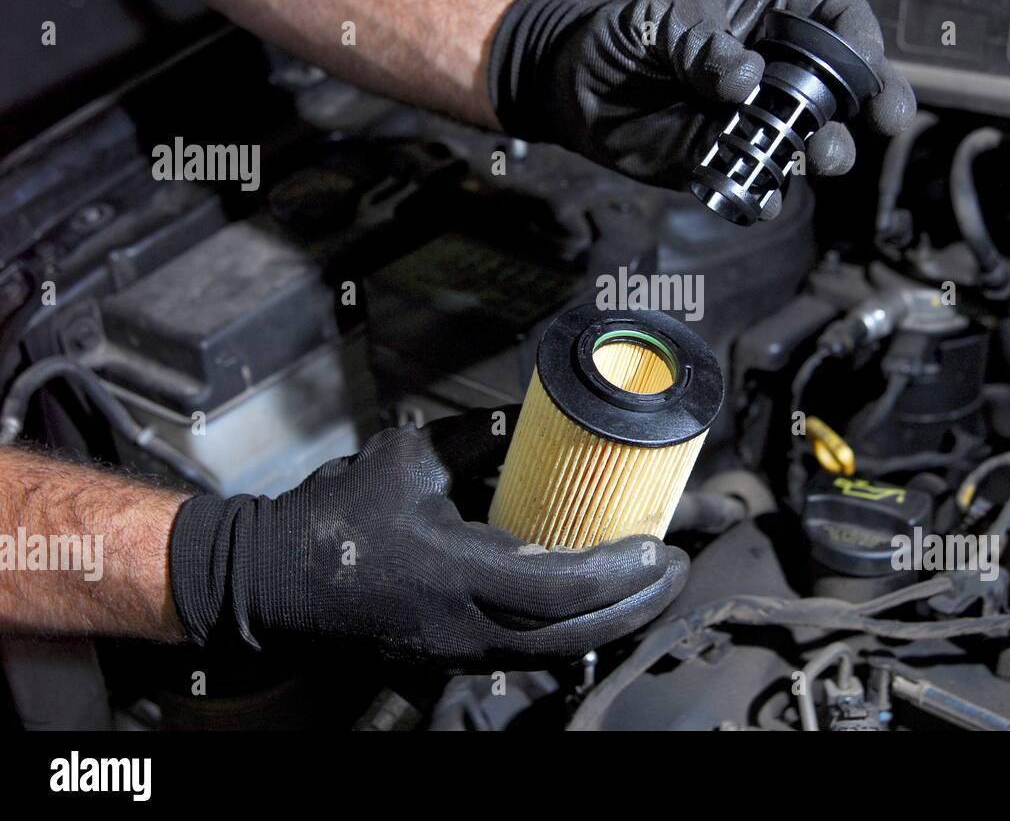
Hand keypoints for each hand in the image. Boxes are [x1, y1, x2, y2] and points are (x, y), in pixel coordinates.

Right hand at [168, 411, 687, 666]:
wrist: (270, 583)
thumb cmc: (333, 520)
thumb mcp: (406, 460)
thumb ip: (474, 438)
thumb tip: (525, 412)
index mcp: (451, 574)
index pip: (556, 587)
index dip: (617, 570)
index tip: (657, 544)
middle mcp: (462, 627)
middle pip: (574, 633)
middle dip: (637, 604)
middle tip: (678, 567)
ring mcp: (458, 652)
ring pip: (557, 651)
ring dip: (612, 620)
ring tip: (651, 584)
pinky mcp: (451, 658)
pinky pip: (530, 653)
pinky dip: (575, 629)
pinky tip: (598, 602)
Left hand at [489, 0, 914, 185]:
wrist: (572, 88)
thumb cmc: (621, 36)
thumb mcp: (655, 23)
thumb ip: (699, 46)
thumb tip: (745, 79)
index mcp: (766, 16)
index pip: (833, 13)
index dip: (859, 33)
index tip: (865, 59)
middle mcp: (773, 70)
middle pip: (844, 82)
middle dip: (876, 100)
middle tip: (887, 120)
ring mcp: (755, 121)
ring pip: (813, 140)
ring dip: (829, 151)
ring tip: (821, 159)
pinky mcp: (727, 163)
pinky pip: (760, 185)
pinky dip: (766, 196)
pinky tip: (761, 196)